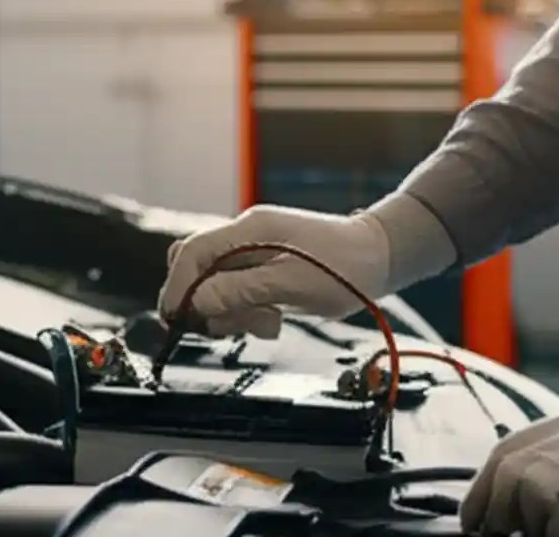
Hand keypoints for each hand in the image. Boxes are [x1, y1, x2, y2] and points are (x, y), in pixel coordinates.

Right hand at [157, 205, 391, 338]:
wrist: (383, 258)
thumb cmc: (347, 268)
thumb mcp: (294, 284)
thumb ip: (242, 291)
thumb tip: (197, 301)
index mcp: (249, 231)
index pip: (192, 252)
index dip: (177, 286)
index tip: (176, 318)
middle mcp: (246, 238)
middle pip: (197, 268)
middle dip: (204, 302)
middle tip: (229, 327)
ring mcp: (255, 252)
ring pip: (217, 286)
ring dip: (233, 312)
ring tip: (268, 323)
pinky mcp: (265, 268)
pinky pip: (239, 292)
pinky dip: (248, 312)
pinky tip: (273, 320)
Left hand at [461, 407, 558, 536]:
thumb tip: (519, 495)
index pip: (507, 452)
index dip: (484, 489)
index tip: (477, 520)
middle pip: (509, 474)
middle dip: (501, 510)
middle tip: (508, 534)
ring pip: (525, 495)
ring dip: (530, 524)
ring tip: (555, 533)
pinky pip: (556, 521)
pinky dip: (557, 534)